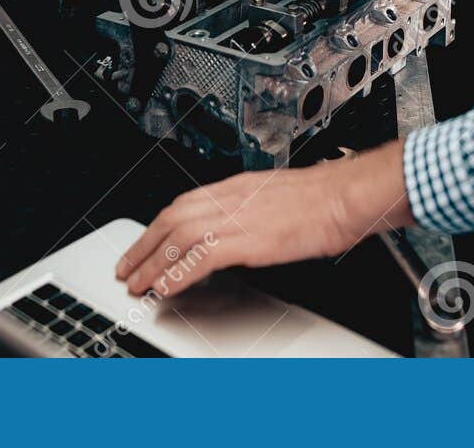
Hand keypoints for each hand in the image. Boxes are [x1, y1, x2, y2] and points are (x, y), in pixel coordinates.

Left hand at [114, 141, 412, 297]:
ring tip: (139, 283)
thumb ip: (250, 210)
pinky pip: (200, 258)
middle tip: (127, 268)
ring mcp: (237, 218)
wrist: (346, 196)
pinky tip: (167, 286)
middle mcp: (229, 198)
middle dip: (143, 245)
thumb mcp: (277, 197)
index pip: (182, 204)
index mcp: (235, 187)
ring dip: (153, 262)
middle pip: (170, 218)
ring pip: (178, 237)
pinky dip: (178, 272)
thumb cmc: (323, 197)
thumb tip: (236, 228)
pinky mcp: (248, 240)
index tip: (144, 244)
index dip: (157, 226)